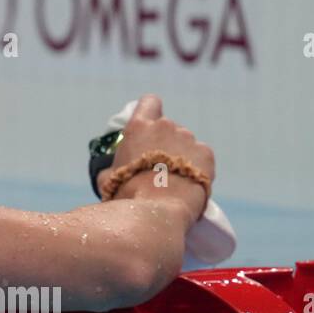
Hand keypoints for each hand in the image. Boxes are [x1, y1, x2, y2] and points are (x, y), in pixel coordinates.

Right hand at [96, 95, 214, 222]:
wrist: (157, 210)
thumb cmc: (127, 195)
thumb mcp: (107, 178)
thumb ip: (112, 165)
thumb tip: (111, 170)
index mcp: (138, 127)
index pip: (149, 102)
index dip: (150, 111)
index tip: (149, 127)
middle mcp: (165, 126)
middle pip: (168, 128)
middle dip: (165, 143)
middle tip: (160, 167)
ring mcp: (188, 138)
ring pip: (185, 143)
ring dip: (182, 156)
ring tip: (175, 180)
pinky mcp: (205, 153)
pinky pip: (201, 157)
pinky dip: (197, 167)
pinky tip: (189, 183)